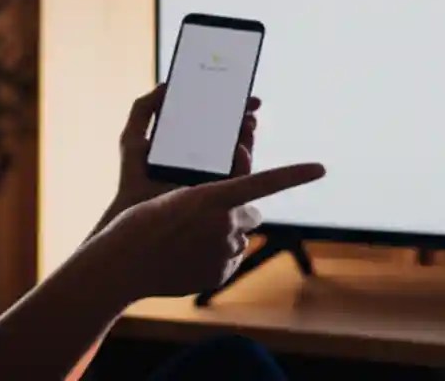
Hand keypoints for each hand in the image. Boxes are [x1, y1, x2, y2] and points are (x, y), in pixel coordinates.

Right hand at [94, 162, 325, 299]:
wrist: (123, 263)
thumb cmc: (143, 221)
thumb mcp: (178, 197)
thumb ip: (216, 201)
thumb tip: (246, 217)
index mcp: (213, 195)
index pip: (263, 181)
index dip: (294, 175)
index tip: (321, 169)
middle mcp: (224, 223)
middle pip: (250, 214)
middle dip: (238, 215)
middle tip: (205, 220)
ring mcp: (224, 251)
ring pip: (239, 240)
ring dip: (224, 238)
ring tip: (188, 242)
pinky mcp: (220, 274)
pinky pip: (230, 262)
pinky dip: (217, 260)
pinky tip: (189, 260)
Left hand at [109, 84, 261, 213]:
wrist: (130, 215)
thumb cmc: (133, 178)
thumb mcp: (133, 138)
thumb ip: (143, 109)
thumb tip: (165, 84)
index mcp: (192, 145)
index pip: (219, 124)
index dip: (233, 108)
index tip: (244, 94)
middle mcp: (208, 162)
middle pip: (235, 137)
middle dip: (246, 120)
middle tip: (250, 107)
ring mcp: (215, 180)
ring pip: (242, 156)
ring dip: (249, 138)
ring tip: (247, 123)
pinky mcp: (218, 196)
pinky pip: (239, 179)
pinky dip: (244, 162)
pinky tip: (239, 148)